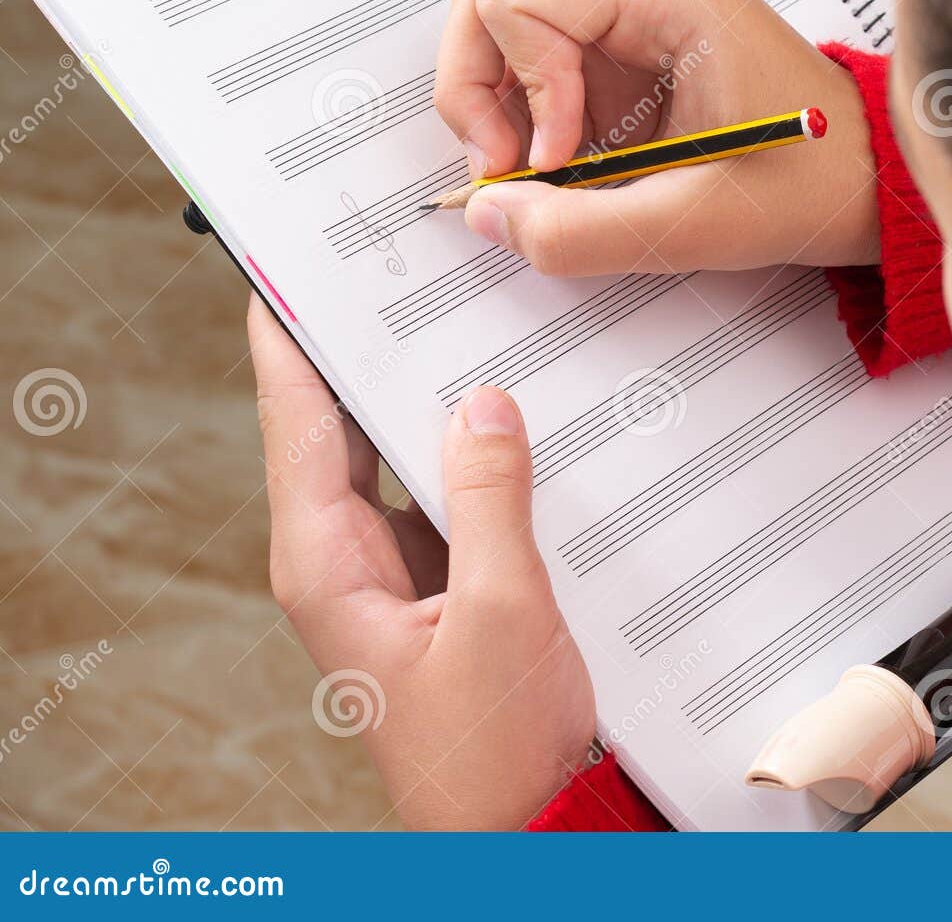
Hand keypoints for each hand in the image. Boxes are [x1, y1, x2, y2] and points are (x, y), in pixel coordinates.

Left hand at [247, 296, 594, 829]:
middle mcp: (342, 562)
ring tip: (449, 315)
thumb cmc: (500, 749)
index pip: (297, 421)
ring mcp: (389, 574)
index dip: (288, 336)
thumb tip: (481, 401)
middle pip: (337, 428)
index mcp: (328, 566)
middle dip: (356, 347)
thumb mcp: (504, 612)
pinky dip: (463, 450)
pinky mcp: (435, 586)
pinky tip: (505, 409)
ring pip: (392, 459)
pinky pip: (438, 494)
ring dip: (417, 397)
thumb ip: (491, 499)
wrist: (529, 829)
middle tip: (384, 264)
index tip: (284, 260)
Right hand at [432, 0, 879, 274]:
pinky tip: (572, 159)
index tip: (550, 160)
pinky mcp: (626, 33)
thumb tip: (490, 215)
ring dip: (501, 103)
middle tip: (514, 167)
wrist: (865, 173)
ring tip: (544, 168)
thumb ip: (579, 232)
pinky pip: (538, 53)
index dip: (508, 89)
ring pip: (503, 22)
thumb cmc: (810, 177)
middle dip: (480, 90)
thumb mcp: (692, 223)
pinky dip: (530, 110)